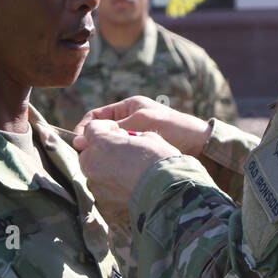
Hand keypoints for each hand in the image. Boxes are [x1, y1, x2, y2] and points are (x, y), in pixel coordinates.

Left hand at [74, 118, 180, 230]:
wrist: (169, 193)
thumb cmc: (161, 161)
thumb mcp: (147, 137)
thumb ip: (128, 135)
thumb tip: (126, 139)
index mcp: (100, 142)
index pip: (91, 129)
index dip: (106, 128)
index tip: (119, 132)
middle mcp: (91, 164)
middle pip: (88, 154)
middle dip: (102, 152)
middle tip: (123, 154)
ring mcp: (96, 188)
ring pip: (95, 176)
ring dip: (106, 173)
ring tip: (128, 176)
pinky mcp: (104, 206)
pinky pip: (105, 196)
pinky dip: (113, 193)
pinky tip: (130, 191)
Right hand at [75, 96, 212, 157]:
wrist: (201, 144)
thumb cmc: (175, 128)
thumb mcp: (141, 122)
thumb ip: (115, 129)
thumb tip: (85, 137)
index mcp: (128, 107)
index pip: (96, 116)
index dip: (83, 128)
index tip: (77, 143)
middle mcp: (129, 120)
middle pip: (101, 132)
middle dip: (92, 143)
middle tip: (84, 158)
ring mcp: (134, 136)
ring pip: (110, 146)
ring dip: (103, 154)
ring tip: (97, 165)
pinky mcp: (141, 152)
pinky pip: (121, 155)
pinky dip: (115, 161)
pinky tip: (113, 170)